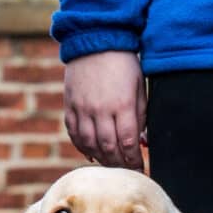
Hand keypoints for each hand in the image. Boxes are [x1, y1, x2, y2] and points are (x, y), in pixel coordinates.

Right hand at [64, 50, 145, 168]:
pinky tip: (91, 154)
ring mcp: (83, 108)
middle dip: (119, 164)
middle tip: (125, 172)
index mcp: (123, 104)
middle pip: (108, 148)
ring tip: (110, 164)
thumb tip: (142, 143)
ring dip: (101, 158)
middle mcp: (101, 109)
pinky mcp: (70, 105)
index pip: (128, 143)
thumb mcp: (140, 87)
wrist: (96, 40)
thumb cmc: (124, 64)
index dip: (134, 161)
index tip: (140, 170)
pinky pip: (74, 133)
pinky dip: (82, 147)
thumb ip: (141, 116)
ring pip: (89, 144)